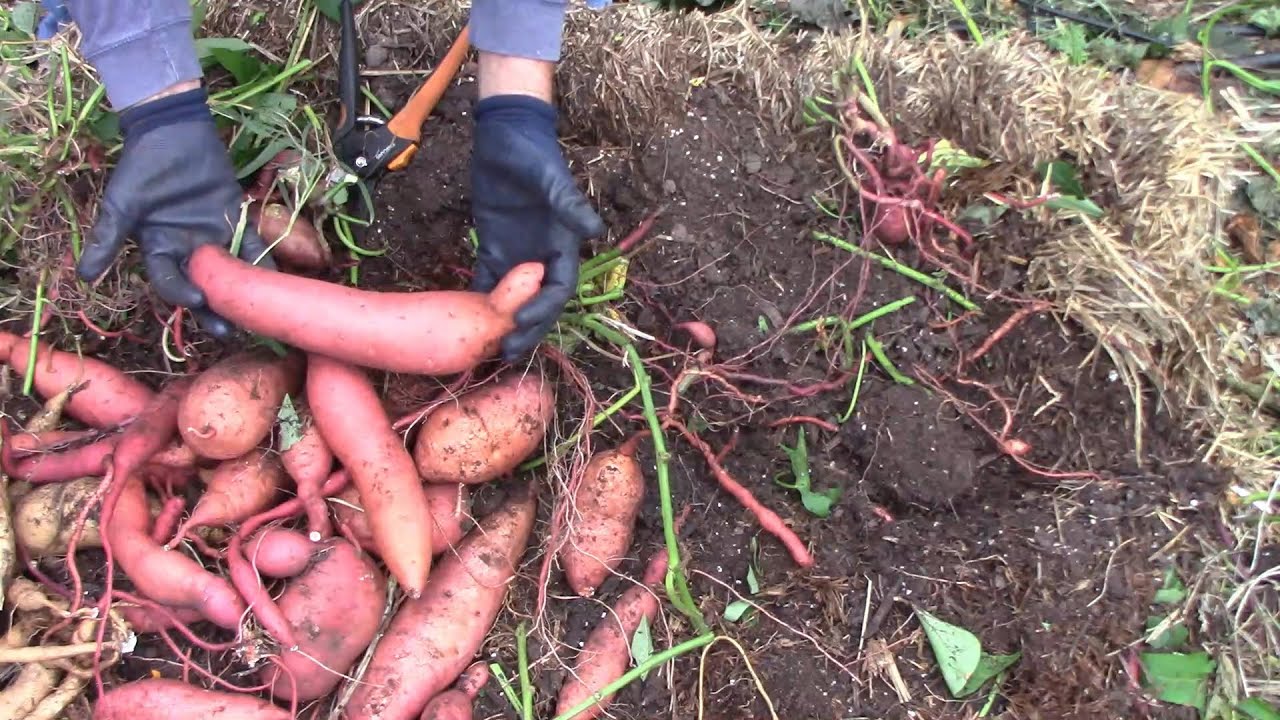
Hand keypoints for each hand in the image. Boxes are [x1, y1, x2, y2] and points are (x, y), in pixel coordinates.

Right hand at [77, 85, 273, 338]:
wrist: (172, 132)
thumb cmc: (142, 168)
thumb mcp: (121, 205)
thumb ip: (108, 239)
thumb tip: (85, 275)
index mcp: (159, 250)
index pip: (169, 281)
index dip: (180, 293)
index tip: (196, 301)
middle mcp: (187, 250)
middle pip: (202, 288)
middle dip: (213, 311)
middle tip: (228, 332)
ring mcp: (214, 237)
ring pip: (229, 274)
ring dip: (241, 294)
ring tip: (255, 318)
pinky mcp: (237, 222)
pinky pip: (252, 247)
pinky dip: (263, 263)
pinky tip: (276, 282)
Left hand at [469, 93, 603, 360]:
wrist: (506, 134)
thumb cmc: (531, 152)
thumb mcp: (548, 177)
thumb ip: (568, 204)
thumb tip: (594, 231)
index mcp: (561, 241)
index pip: (559, 286)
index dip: (544, 308)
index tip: (522, 323)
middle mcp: (542, 253)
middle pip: (539, 301)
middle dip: (527, 328)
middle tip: (506, 353)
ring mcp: (517, 251)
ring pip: (514, 298)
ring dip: (504, 323)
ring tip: (490, 351)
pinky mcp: (493, 245)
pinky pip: (487, 280)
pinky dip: (480, 301)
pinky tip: (466, 323)